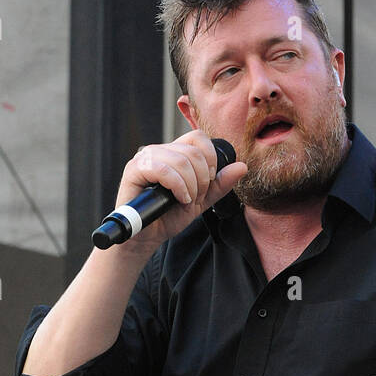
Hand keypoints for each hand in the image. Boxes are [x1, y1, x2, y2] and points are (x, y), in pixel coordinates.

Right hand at [110, 130, 246, 255]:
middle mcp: (159, 151)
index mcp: (174, 153)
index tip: (209, 181)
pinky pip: (163, 169)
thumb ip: (219, 185)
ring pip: (180, 160)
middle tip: (195, 198)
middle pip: (193, 151)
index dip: (210, 159)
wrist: (147, 237)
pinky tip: (179, 199)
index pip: (198, 137)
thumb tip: (242, 166)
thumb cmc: (168, 218)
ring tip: (186, 201)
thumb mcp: (200, 201)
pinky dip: (178, 186)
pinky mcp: (134, 169)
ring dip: (191, 185)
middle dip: (202, 179)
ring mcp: (145, 158)